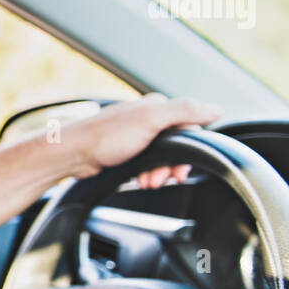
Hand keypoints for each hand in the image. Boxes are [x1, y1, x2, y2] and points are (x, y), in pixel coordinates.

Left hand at [67, 93, 223, 184]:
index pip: (190, 127)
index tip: (181, 170)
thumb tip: (216, 108)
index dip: (189, 151)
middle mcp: (147, 118)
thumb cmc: (106, 137)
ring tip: (148, 182)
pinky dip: (147, 173)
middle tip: (164, 179)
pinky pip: (147, 163)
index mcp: (156, 107)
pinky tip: (141, 180)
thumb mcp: (150, 121)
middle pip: (177, 145)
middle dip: (172, 166)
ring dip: (159, 172)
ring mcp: (136, 134)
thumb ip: (183, 112)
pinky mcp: (126, 150)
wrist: (72, 154)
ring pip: (162, 156)